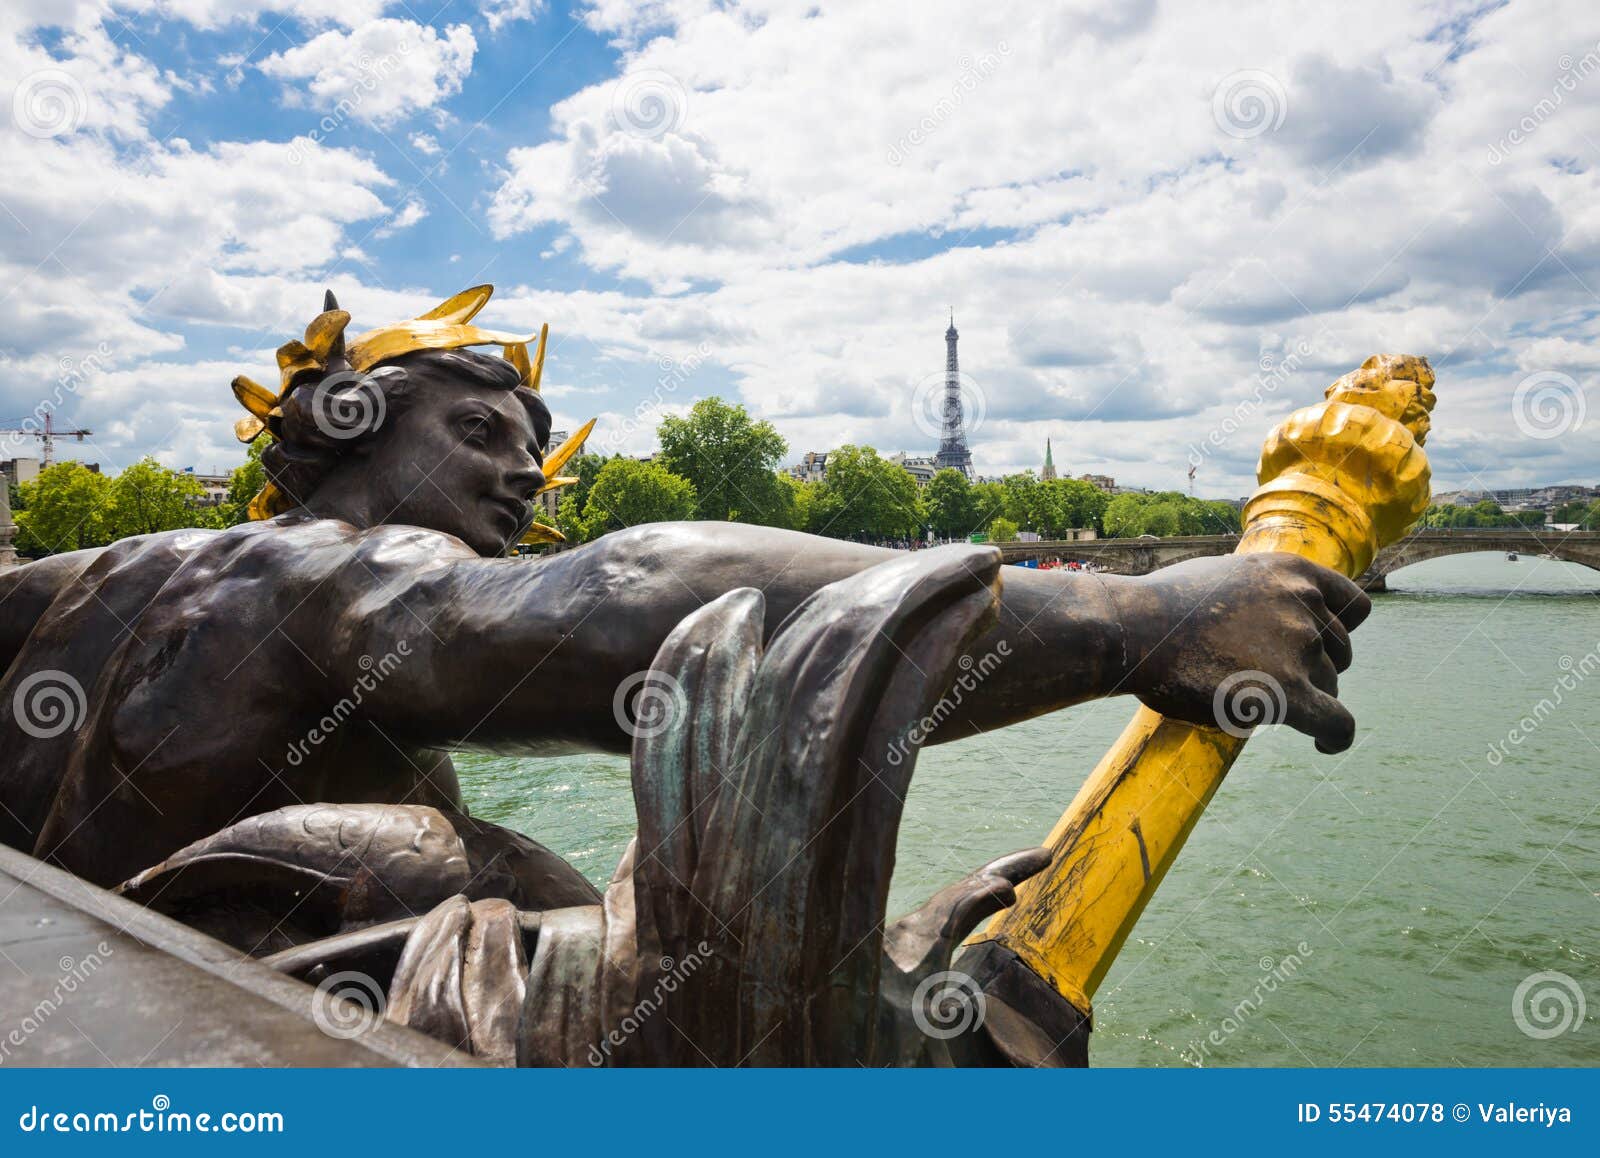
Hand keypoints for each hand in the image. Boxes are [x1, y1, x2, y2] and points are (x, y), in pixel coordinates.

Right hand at [1111, 553, 1371, 752]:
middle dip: (1316, 668)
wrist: (1134, 628)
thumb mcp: (1218, 575)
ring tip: (1263, 706)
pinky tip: (1324, 746)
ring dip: (1307, 698)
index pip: (1353, 606)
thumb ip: (1253, 592)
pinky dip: (1336, 737)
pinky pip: (1336, 723)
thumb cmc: (1159, 607)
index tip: (1319, 649)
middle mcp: (1304, 604)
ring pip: (1330, 687)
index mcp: (1290, 572)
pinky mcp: (1288, 693)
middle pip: (1340, 652)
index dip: (1340, 632)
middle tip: (1273, 682)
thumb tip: (1256, 615)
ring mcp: (1300, 647)